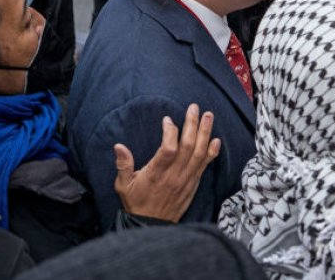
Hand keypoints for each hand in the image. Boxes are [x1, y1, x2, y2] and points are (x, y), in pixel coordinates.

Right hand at [114, 104, 221, 222]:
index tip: (168, 120)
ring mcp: (185, 180)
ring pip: (198, 154)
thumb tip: (118, 146)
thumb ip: (123, 165)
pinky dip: (211, 153)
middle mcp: (173, 175)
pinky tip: (216, 140)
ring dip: (205, 133)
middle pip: (187, 147)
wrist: (151, 226)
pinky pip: (204, 166)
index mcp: (156, 173)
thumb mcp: (123, 185)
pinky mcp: (192, 184)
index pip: (168, 149)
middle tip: (194, 108)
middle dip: (192, 125)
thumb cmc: (136, 203)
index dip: (170, 132)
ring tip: (208, 116)